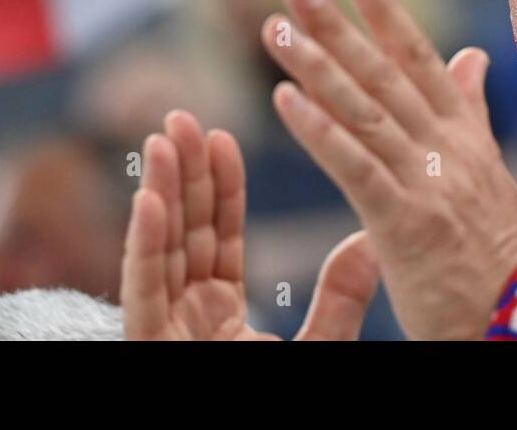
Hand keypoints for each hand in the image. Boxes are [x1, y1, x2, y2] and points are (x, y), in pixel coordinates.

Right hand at [121, 110, 379, 339]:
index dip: (220, 187)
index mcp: (223, 316)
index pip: (220, 237)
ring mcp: (166, 332)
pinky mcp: (151, 348)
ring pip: (158, 252)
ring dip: (159, 193)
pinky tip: (148, 200)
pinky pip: (144, 294)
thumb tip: (372, 241)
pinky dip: (143, 247)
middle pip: (184, 233)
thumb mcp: (319, 348)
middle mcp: (188, 317)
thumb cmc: (279, 410)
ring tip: (161, 139)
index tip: (221, 137)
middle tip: (181, 116)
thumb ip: (340, 301)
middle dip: (183, 174)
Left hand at [260, 0, 516, 340]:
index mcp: (464, 135)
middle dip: (339, 24)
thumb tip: (467, 55)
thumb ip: (469, 110)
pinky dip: (320, 129)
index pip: (420, 57)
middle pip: (386, 73)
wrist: (514, 320)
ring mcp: (429, 181)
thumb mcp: (487, 172)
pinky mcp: (406, 220)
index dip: (386, 8)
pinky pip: (357, 166)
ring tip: (276, 30)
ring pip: (366, 111)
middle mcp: (448, 147)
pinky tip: (284, 99)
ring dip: (317, 66)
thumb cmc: (492, 252)